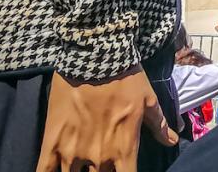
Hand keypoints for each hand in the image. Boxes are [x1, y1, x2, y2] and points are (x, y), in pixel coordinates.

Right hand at [35, 69, 175, 171]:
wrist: (96, 57)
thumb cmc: (126, 78)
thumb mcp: (148, 100)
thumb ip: (159, 125)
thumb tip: (173, 141)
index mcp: (124, 149)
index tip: (123, 170)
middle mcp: (99, 157)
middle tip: (101, 164)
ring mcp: (72, 152)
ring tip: (78, 167)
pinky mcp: (51, 142)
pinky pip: (44, 171)